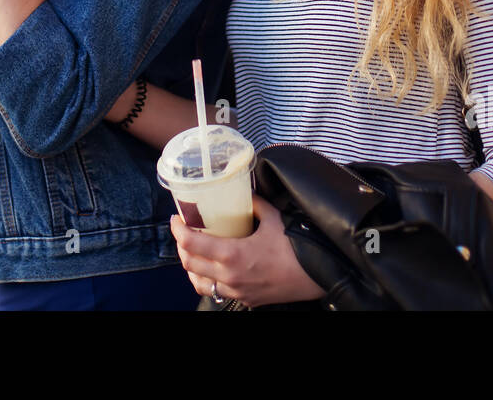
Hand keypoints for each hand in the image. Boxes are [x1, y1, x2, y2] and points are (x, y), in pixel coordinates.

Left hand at [170, 196, 325, 307]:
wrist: (317, 276)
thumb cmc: (295, 247)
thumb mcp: (273, 218)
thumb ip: (254, 204)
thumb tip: (243, 192)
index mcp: (232, 255)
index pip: (191, 244)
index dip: (177, 231)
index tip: (175, 219)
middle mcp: (229, 277)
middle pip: (189, 264)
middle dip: (180, 246)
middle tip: (183, 231)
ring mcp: (236, 291)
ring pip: (199, 283)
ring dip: (191, 267)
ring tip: (194, 251)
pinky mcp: (246, 299)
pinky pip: (216, 292)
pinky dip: (207, 280)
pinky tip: (213, 269)